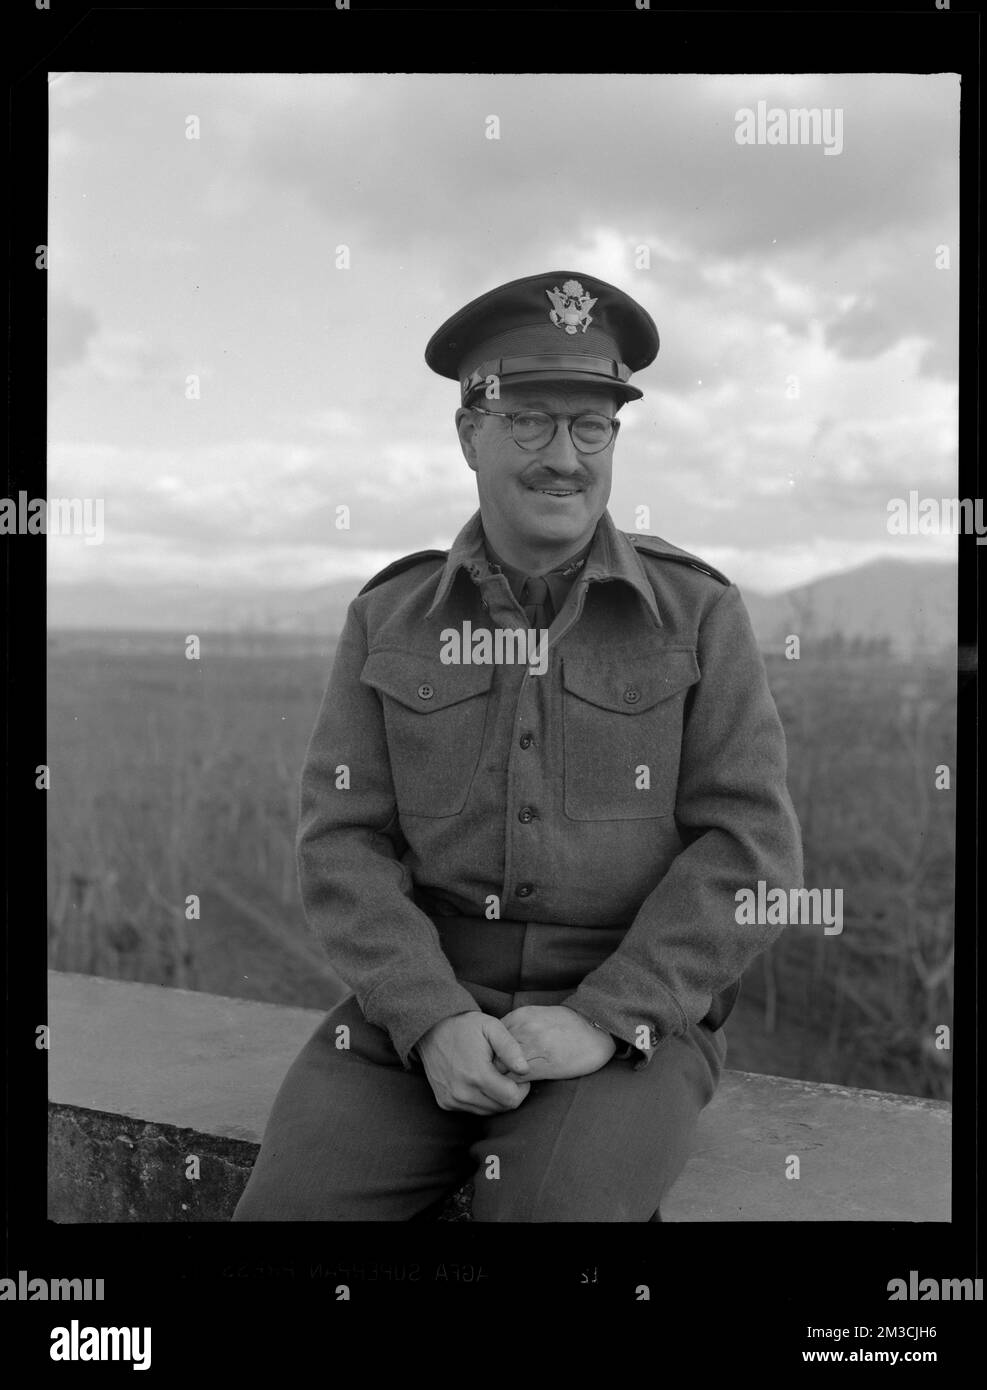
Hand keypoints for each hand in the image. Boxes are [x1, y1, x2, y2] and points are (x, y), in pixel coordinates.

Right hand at [416, 1011, 531, 1113]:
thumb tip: (525, 1070)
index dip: (522, 1088)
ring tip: (491, 1075)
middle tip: (505, 1073)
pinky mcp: (446, 1103)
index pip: (512, 1099)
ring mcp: (452, 1100)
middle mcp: (463, 1093)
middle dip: (510, 1092)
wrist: (430, 1029)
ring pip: (488, 1111)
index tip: (518, 1074)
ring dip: (495, 1097)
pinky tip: (478, 1081)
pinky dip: (481, 1099)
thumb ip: (510, 1048)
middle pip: (502, 1108)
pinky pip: (473, 1109)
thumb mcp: (491, 1026)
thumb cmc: (464, 1026)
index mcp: (477, 1075)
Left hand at [492, 1005, 616, 1081]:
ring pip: (502, 1067)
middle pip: (493, 1053)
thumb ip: (518, 1028)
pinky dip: (515, 1086)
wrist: (597, 1028)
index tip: (495, 1064)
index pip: (491, 1039)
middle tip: (495, 1078)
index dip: (491, 1054)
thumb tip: (500, 1047)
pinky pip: (518, 1078)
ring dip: (502, 1078)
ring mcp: (533, 1045)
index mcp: (520, 1016)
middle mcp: (523, 1028)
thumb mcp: (538, 1017)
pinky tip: (521, 1088)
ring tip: (506, 1085)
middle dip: (492, 1067)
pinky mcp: (544, 1064)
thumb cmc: (569, 1025)